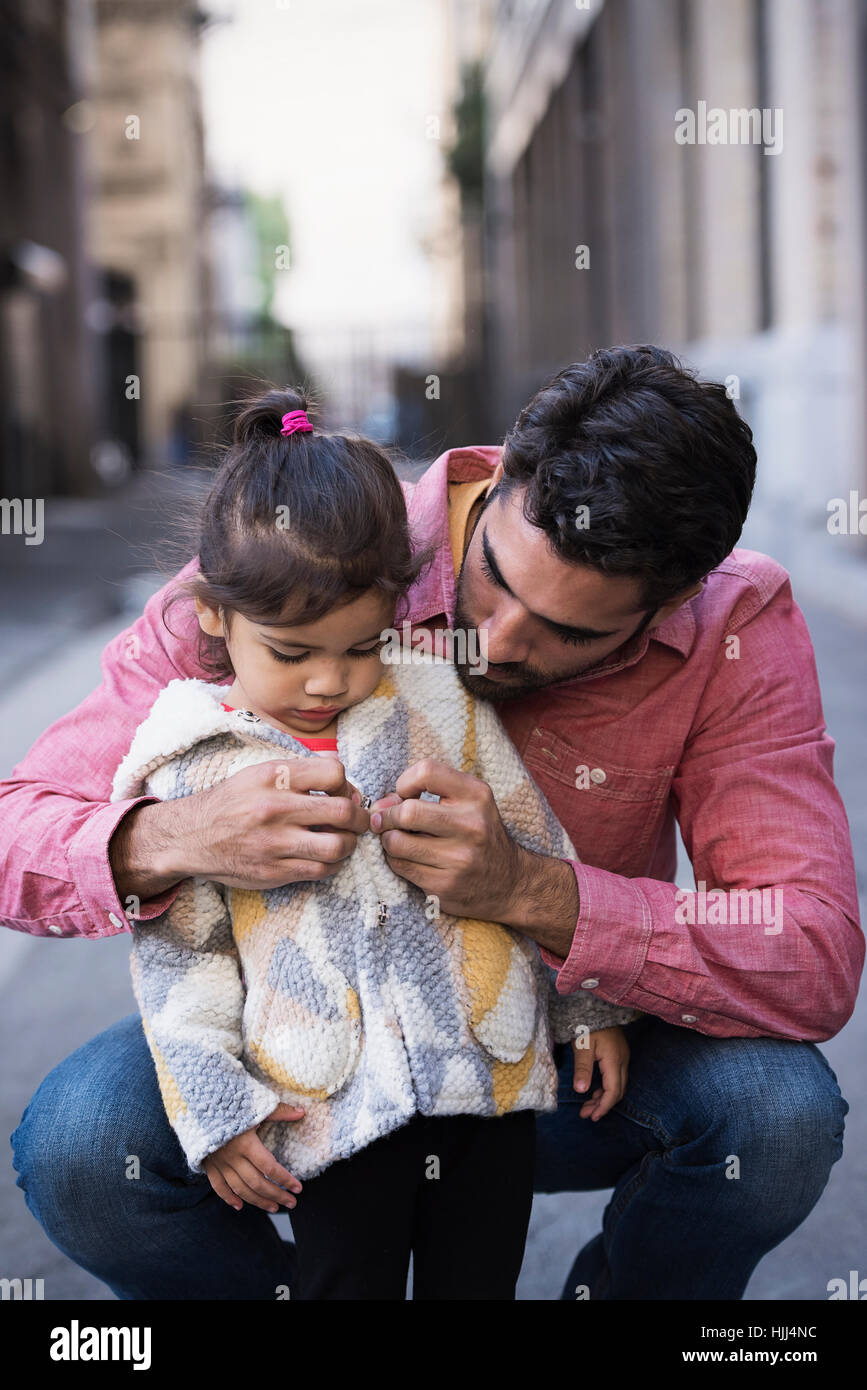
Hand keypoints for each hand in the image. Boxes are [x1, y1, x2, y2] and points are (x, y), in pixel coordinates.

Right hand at [114, 757, 370, 899]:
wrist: (191, 837)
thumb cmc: (231, 802)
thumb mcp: (259, 773)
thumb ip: (299, 772)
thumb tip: (343, 778)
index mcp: (274, 776)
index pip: (334, 773)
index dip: (346, 784)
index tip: (343, 792)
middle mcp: (275, 808)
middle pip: (343, 811)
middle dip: (360, 817)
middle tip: (358, 820)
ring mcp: (275, 843)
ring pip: (338, 846)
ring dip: (349, 844)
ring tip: (344, 840)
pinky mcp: (274, 872)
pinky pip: (321, 870)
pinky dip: (333, 864)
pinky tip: (326, 857)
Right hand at [203, 1103, 305, 1211]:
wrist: (198, 1102)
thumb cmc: (232, 1102)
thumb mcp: (257, 1105)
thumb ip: (280, 1111)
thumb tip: (302, 1112)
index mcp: (246, 1143)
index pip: (269, 1168)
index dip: (285, 1179)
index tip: (298, 1188)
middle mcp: (232, 1157)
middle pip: (257, 1183)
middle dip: (276, 1194)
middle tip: (292, 1203)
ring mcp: (219, 1163)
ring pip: (240, 1188)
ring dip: (258, 1200)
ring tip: (274, 1208)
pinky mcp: (208, 1165)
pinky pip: (218, 1186)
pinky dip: (229, 1197)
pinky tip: (240, 1206)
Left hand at [368, 759, 525, 919]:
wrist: (510, 883)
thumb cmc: (479, 835)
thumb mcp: (467, 803)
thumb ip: (425, 794)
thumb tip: (380, 805)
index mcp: (477, 795)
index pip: (426, 771)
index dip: (405, 782)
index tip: (405, 794)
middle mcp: (472, 825)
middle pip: (407, 812)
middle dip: (387, 816)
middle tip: (385, 820)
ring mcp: (459, 858)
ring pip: (397, 843)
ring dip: (388, 839)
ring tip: (396, 838)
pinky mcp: (445, 885)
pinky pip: (401, 866)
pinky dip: (395, 859)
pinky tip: (407, 857)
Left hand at [571, 1027, 628, 1120]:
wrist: (594, 1006)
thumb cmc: (587, 1024)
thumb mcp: (582, 1046)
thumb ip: (582, 1069)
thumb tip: (581, 1091)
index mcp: (614, 1060)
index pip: (613, 1091)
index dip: (604, 1106)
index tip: (592, 1117)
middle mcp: (623, 1060)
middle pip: (618, 1091)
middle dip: (603, 1105)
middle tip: (586, 1114)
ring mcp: (622, 1057)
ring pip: (618, 1084)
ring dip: (604, 1097)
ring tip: (587, 1106)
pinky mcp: (619, 1054)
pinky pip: (616, 1077)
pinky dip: (606, 1087)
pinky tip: (594, 1091)